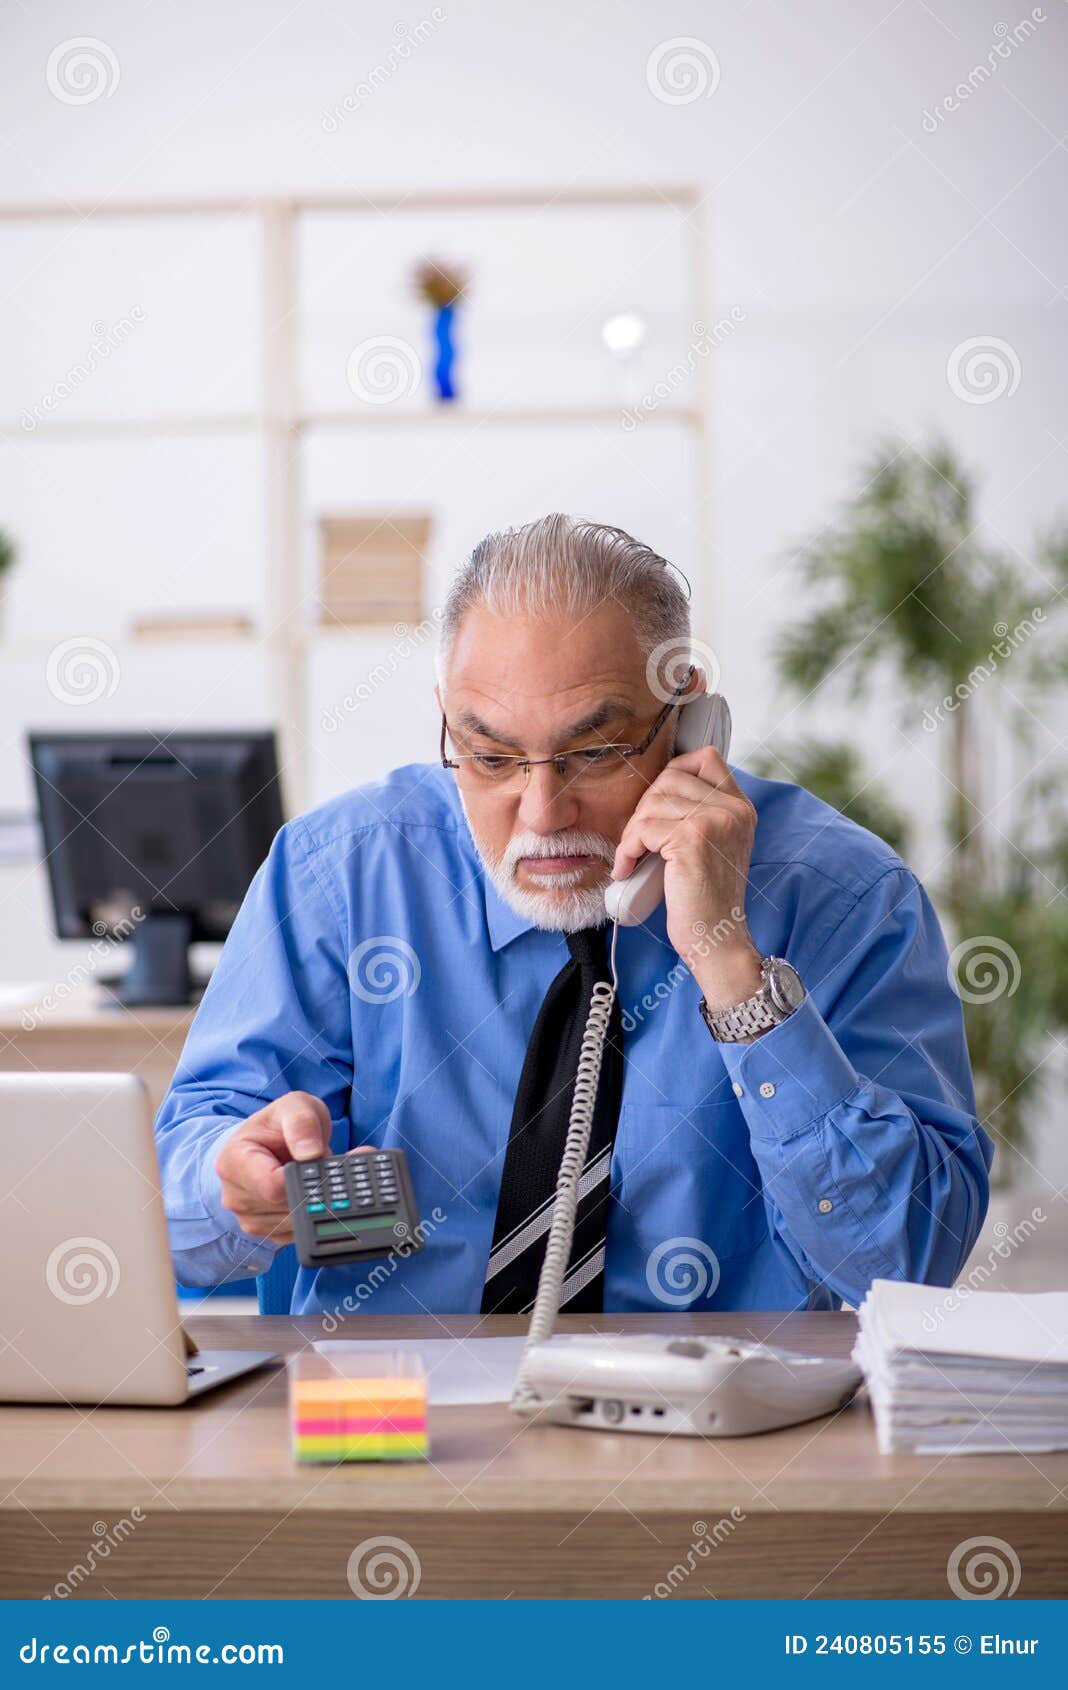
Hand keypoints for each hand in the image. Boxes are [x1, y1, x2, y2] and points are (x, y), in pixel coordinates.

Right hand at [215, 1090, 340, 1244]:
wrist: (267, 1143)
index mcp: (233, 1162)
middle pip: (285, 1207)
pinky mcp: (266, 1232)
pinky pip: (297, 1233)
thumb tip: (310, 1153)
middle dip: (315, 1190)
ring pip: (294, 1223)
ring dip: (317, 1203)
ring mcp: (249, 1218)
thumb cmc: (276, 1126)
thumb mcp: (293, 1106)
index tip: (320, 1163)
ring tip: (320, 1178)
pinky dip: (314, 1215)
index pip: (272, 1186)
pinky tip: (315, 1194)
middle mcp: (235, 1195)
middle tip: (333, 1169)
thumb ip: (301, 1122)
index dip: (302, 1179)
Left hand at [611, 745, 762, 1008]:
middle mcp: (733, 809)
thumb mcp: (711, 845)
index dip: (673, 773)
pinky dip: (627, 850)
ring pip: (652, 803)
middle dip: (644, 809)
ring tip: (634, 858)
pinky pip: (642, 830)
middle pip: (669, 778)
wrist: (716, 939)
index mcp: (740, 807)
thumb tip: (655, 788)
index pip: (704, 758)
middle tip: (639, 842)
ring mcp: (715, 821)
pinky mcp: (691, 839)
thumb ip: (697, 813)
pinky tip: (628, 870)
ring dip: (633, 833)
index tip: (657, 806)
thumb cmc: (704, 898)